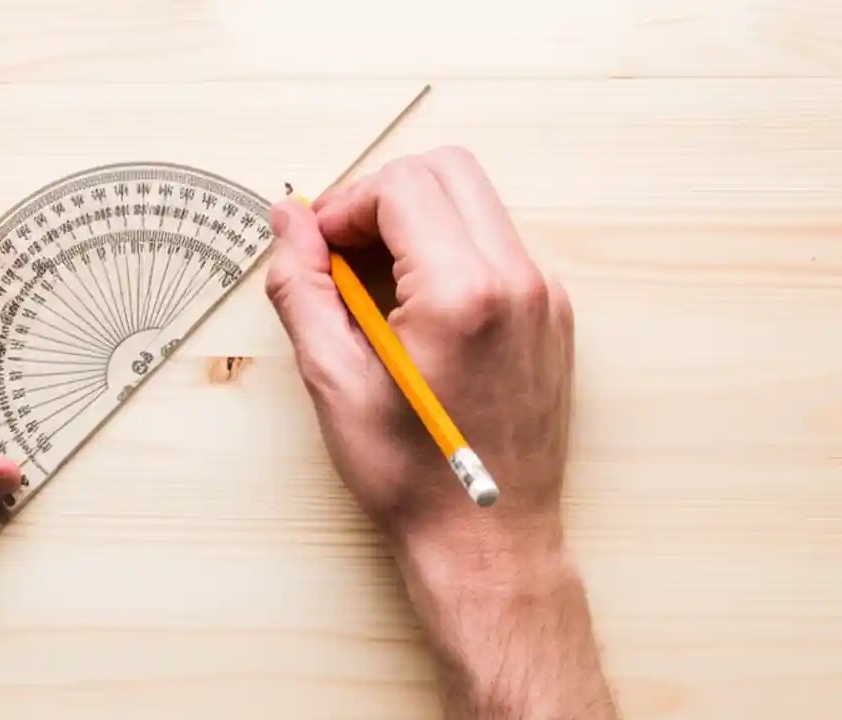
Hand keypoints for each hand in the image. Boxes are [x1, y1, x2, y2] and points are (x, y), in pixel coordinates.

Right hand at [266, 148, 615, 718]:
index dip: (345, 204)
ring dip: (415, 219)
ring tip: (374, 282)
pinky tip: (414, 305)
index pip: (403, 186)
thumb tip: (289, 221)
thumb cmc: (412, 478)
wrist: (486, 541)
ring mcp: (544, 296)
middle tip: (342, 251)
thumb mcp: (333, 381)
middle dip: (382, 195)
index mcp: (465, 295)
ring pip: (475, 202)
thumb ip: (303, 287)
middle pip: (448, 171)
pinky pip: (496, 243)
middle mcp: (518, 282)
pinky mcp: (552, 314)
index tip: (316, 246)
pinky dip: (448, 248)